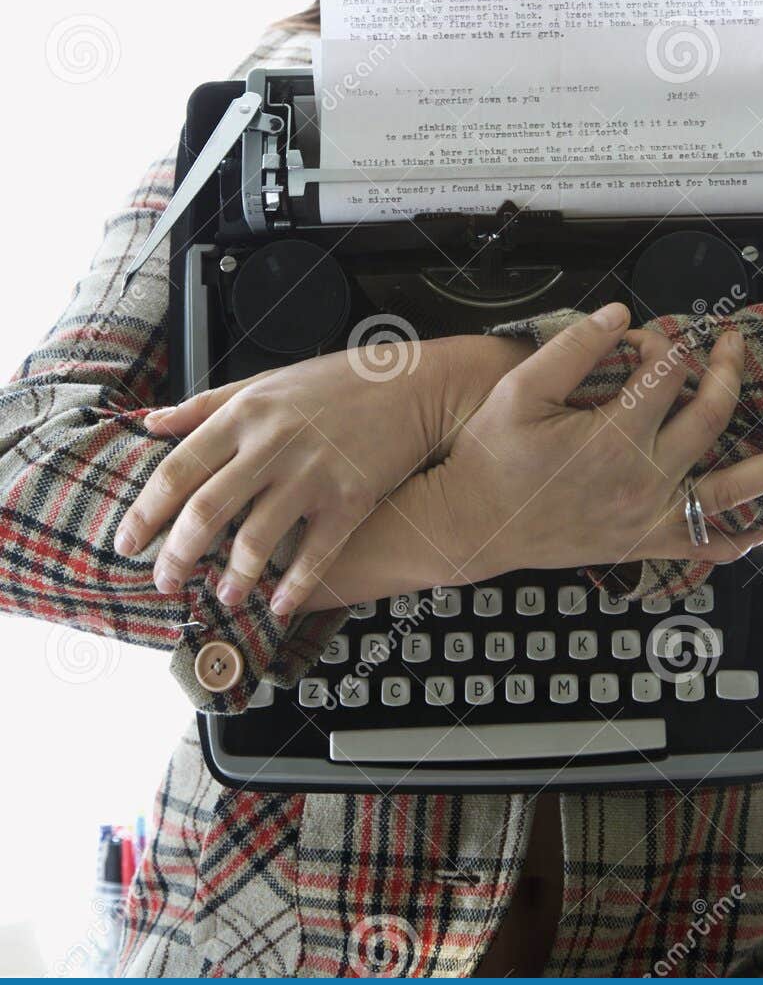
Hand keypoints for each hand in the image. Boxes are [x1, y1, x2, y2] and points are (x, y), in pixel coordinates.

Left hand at [113, 332, 533, 614]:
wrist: (413, 385)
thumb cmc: (337, 383)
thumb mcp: (264, 380)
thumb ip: (205, 404)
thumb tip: (151, 423)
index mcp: (245, 413)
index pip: (178, 469)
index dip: (146, 512)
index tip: (128, 542)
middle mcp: (273, 443)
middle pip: (207, 510)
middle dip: (177, 556)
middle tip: (165, 582)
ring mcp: (313, 473)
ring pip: (257, 539)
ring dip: (233, 577)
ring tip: (224, 595)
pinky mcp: (351, 499)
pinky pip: (315, 555)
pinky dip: (293, 586)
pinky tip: (279, 603)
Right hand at [298, 304, 762, 605]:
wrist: (473, 523)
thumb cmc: (492, 456)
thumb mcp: (520, 391)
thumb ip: (573, 349)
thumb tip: (621, 314)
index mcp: (612, 435)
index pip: (667, 372)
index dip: (670, 343)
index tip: (659, 335)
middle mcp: (641, 478)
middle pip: (711, 414)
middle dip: (728, 368)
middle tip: (734, 342)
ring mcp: (648, 515)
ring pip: (730, 489)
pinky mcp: (644, 543)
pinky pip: (703, 546)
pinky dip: (738, 539)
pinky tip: (762, 527)